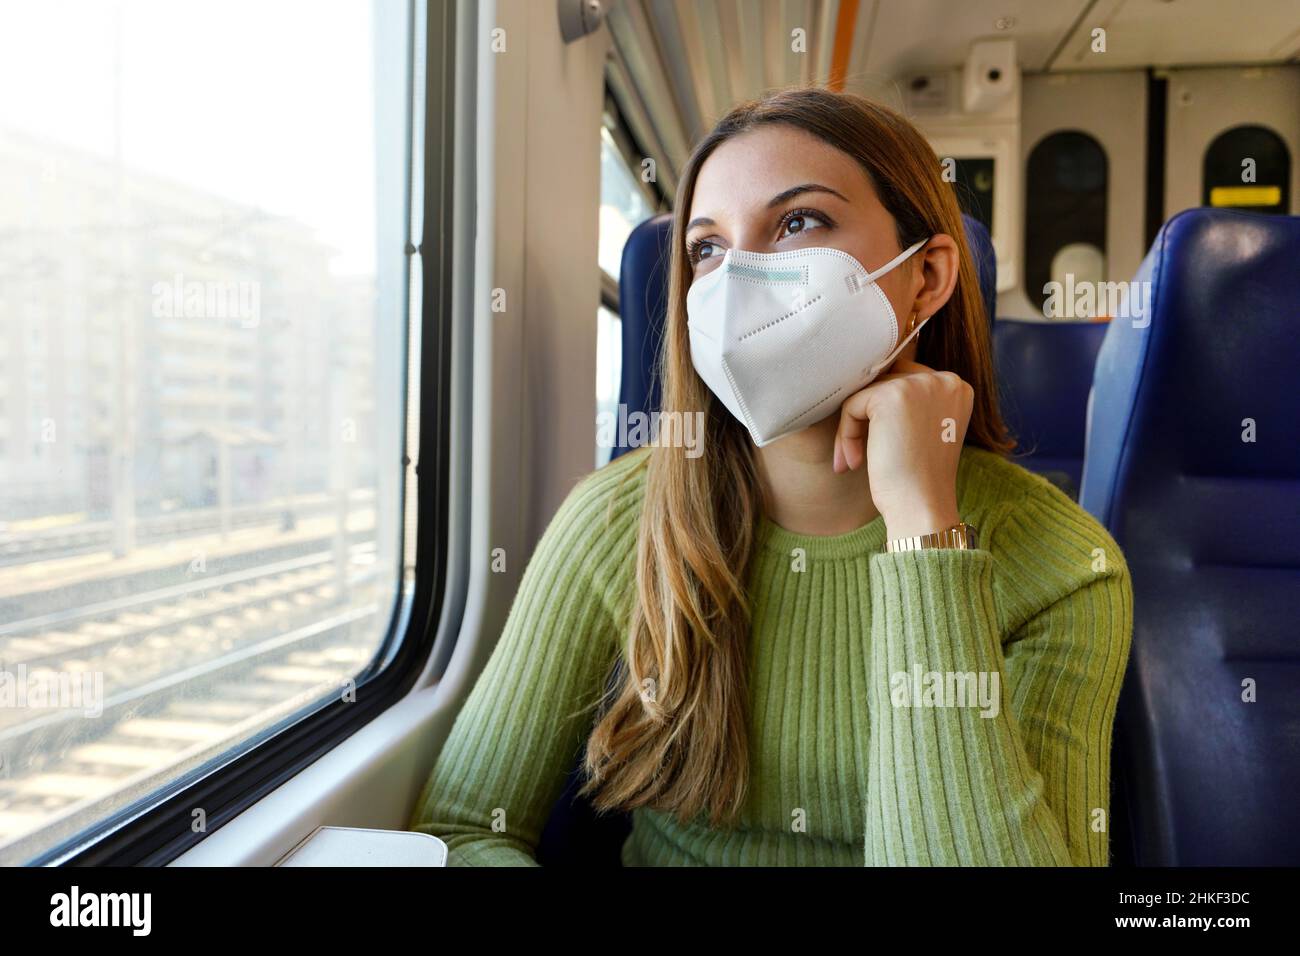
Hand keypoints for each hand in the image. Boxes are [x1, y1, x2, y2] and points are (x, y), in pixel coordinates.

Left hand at [832, 358, 971, 538]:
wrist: (922, 507)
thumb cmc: (919, 478)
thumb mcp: (925, 430)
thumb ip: (911, 403)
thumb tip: (868, 383)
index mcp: (956, 387)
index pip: (906, 378)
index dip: (884, 412)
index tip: (881, 445)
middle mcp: (943, 379)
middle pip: (885, 382)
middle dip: (866, 418)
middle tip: (856, 456)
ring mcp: (919, 385)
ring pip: (866, 394)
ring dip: (853, 429)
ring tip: (853, 462)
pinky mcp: (891, 396)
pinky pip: (852, 405)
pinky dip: (846, 434)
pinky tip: (854, 462)